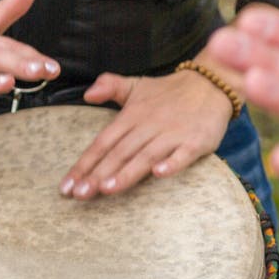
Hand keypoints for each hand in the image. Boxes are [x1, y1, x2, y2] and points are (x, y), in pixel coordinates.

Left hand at [59, 60, 234, 198]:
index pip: (103, 142)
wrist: (211, 84)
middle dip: (98, 174)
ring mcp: (172, 134)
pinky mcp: (195, 141)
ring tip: (107, 189)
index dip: (84, 164)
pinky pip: (182, 154)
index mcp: (131, 116)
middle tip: (79, 194)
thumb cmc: (169, 92)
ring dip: (127, 172)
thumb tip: (87, 94)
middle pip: (119, 152)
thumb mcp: (137, 85)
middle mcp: (148, 125)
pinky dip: (171, 163)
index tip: (67, 185)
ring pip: (145, 155)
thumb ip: (110, 86)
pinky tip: (159, 174)